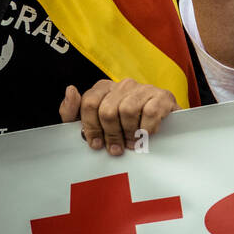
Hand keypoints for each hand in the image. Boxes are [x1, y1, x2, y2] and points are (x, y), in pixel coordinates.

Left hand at [60, 80, 179, 155]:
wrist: (163, 130)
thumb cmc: (124, 128)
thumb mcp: (94, 123)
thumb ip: (73, 111)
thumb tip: (70, 90)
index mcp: (104, 88)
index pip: (89, 103)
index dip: (91, 127)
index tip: (96, 144)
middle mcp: (124, 84)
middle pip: (107, 110)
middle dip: (110, 134)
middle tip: (116, 149)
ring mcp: (144, 88)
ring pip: (127, 110)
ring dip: (129, 133)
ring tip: (132, 144)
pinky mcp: (163, 96)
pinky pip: (150, 112)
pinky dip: (146, 129)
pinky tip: (146, 135)